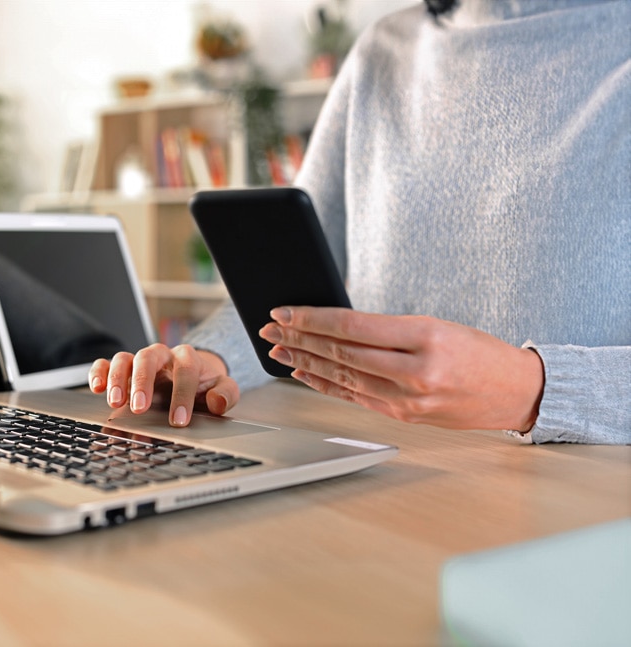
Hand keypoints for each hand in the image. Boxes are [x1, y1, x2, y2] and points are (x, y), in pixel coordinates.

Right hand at [88, 344, 239, 426]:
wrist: (192, 372)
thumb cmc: (204, 383)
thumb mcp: (222, 387)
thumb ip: (226, 393)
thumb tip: (216, 402)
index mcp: (187, 358)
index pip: (185, 371)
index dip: (182, 395)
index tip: (178, 420)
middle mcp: (161, 355)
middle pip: (148, 358)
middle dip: (142, 383)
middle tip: (139, 408)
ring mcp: (140, 361)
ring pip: (124, 358)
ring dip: (117, 379)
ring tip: (115, 402)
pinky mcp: (124, 369)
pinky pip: (106, 363)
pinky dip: (99, 373)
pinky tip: (96, 388)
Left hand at [259, 307, 543, 430]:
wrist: (517, 392)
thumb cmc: (479, 351)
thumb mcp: (437, 325)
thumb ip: (387, 328)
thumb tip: (333, 325)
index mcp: (425, 338)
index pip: (352, 327)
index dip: (311, 319)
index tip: (283, 311)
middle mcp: (415, 372)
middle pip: (341, 353)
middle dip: (298, 340)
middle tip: (268, 329)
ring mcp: (408, 400)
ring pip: (343, 378)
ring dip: (305, 363)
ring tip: (278, 350)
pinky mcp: (404, 417)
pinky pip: (355, 398)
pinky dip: (326, 385)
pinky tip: (304, 375)